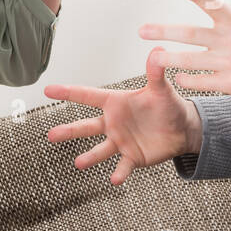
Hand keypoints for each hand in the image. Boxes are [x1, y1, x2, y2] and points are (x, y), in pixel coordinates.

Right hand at [43, 47, 200, 185]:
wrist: (182, 128)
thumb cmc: (168, 105)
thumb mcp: (161, 89)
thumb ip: (156, 72)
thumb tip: (158, 50)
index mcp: (116, 103)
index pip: (88, 96)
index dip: (68, 92)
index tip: (48, 90)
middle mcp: (113, 123)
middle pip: (87, 127)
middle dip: (69, 131)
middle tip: (51, 135)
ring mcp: (121, 141)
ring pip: (100, 150)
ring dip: (90, 157)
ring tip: (79, 163)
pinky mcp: (132, 157)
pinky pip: (123, 166)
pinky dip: (119, 173)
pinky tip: (114, 179)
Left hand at [136, 0, 230, 109]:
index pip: (215, 4)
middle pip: (192, 34)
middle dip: (164, 32)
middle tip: (143, 31)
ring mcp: (230, 63)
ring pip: (191, 61)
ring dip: (169, 59)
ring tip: (152, 58)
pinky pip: (202, 81)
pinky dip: (188, 79)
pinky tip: (177, 77)